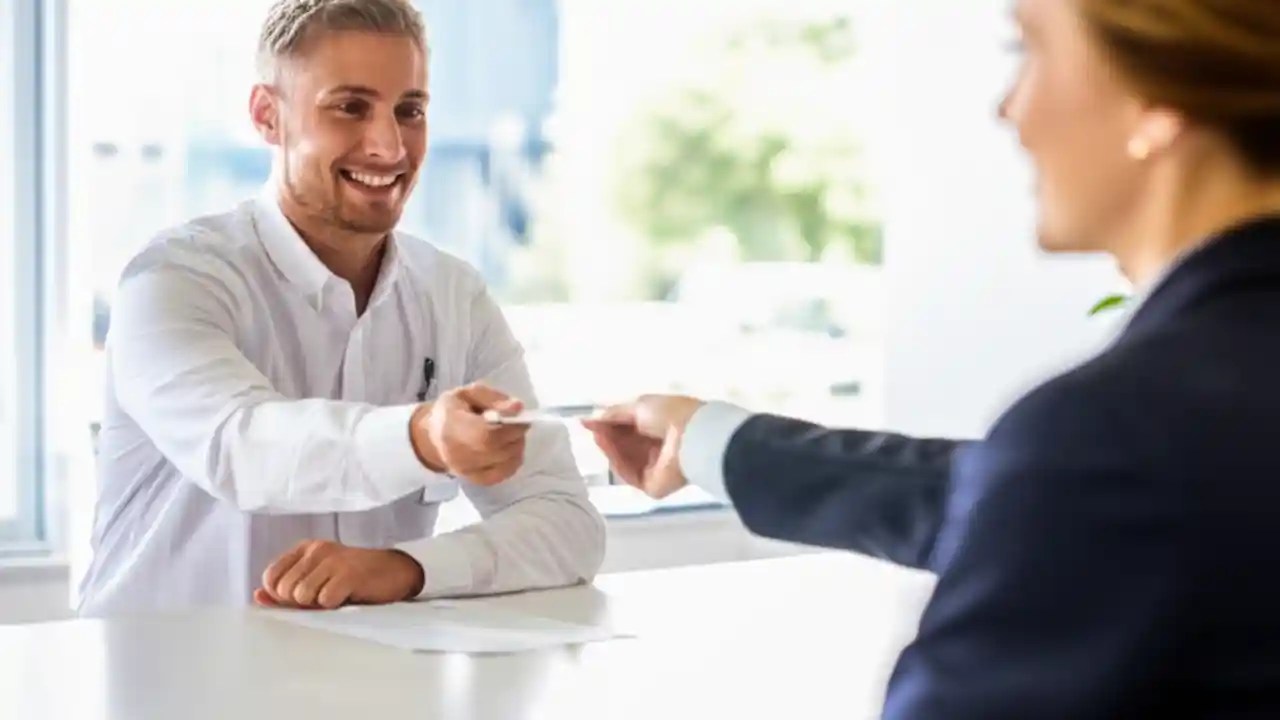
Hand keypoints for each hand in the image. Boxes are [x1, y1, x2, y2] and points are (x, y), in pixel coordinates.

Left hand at [253, 540, 424, 609]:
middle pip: (285, 590)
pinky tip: (348, 597)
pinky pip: (325, 600)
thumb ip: (286, 588)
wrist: (395, 572)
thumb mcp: (317, 580)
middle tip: (324, 597)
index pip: (271, 577)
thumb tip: (257, 597)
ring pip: (302, 596)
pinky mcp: (349, 574)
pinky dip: (335, 605)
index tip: (303, 597)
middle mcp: (317, 550)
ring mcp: (333, 560)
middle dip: (301, 602)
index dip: (281, 596)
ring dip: (318, 605)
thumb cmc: (353, 579)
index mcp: (305, 549)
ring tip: (336, 596)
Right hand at [410, 382, 529, 485]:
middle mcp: (457, 454)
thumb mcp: (469, 394)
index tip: (520, 413)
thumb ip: (494, 399)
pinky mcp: (476, 480)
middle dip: (516, 434)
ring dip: (516, 445)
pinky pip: (504, 473)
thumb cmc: (454, 410)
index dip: (509, 426)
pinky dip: (513, 459)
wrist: (435, 436)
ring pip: (505, 462)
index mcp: (451, 427)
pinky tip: (507, 448)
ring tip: (510, 433)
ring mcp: (466, 471)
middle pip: (498, 450)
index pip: (486, 434)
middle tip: (517, 422)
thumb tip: (518, 408)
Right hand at [583, 394, 704, 498]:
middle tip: (595, 430)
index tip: (590, 423)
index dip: (609, 426)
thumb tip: (589, 420)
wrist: (692, 434)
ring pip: (623, 461)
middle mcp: (658, 450)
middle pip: (625, 446)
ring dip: (610, 448)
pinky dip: (617, 462)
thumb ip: (614, 414)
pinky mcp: (652, 486)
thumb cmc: (670, 414)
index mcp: (660, 428)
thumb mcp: (639, 406)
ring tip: (600, 436)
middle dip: (608, 437)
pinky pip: (628, 475)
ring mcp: (655, 470)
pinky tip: (609, 449)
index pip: (630, 430)